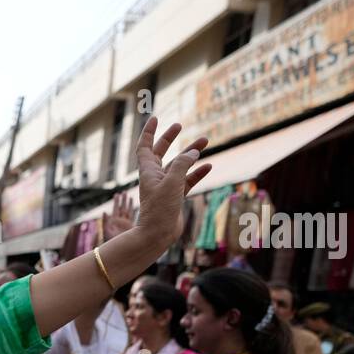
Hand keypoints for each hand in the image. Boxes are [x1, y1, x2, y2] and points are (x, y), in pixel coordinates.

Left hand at [102, 190, 135, 240]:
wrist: (120, 251)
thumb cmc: (111, 243)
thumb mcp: (106, 232)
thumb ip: (105, 222)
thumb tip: (104, 212)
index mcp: (114, 222)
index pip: (116, 209)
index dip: (116, 202)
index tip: (117, 194)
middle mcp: (121, 222)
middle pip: (122, 208)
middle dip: (123, 201)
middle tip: (124, 192)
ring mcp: (127, 224)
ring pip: (129, 212)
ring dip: (129, 204)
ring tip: (129, 197)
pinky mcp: (133, 227)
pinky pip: (134, 217)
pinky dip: (135, 211)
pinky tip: (136, 206)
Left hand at [133, 117, 210, 244]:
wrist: (157, 235)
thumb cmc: (160, 209)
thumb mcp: (172, 182)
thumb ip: (182, 164)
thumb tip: (192, 152)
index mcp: (148, 171)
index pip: (144, 146)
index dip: (148, 132)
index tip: (155, 118)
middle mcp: (155, 177)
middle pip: (160, 152)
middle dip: (169, 139)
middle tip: (179, 126)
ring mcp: (166, 187)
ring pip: (178, 166)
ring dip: (190, 154)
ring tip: (205, 141)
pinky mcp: (175, 197)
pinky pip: (187, 181)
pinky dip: (197, 173)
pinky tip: (208, 166)